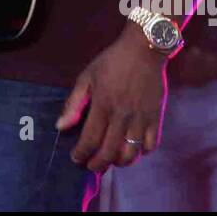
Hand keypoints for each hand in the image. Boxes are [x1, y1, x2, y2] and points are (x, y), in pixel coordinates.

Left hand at [56, 29, 167, 172]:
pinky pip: (151, 145)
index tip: (76, 158)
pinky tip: (133, 149)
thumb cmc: (112, 62)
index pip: (90, 140)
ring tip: (112, 161)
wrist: (143, 49)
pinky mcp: (156, 117)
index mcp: (103, 105)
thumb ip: (74, 103)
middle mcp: (122, 115)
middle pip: (110, 151)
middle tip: (91, 166)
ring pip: (131, 153)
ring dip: (119, 162)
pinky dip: (142, 153)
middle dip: (98, 164)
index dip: (81, 154)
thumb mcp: (87, 77)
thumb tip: (60, 127)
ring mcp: (141, 118)